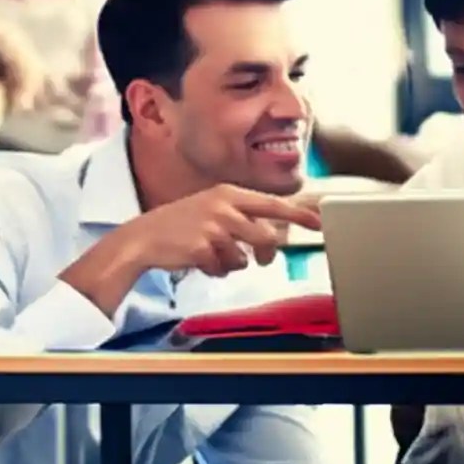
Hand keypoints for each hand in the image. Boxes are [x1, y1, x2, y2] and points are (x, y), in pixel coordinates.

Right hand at [124, 184, 321, 274]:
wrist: (144, 237)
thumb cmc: (181, 224)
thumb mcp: (212, 209)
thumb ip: (242, 217)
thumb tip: (274, 234)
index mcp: (228, 194)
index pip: (272, 204)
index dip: (298, 215)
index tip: (319, 223)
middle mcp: (223, 207)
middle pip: (267, 237)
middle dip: (267, 254)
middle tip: (262, 260)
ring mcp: (212, 227)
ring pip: (245, 258)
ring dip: (233, 263)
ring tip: (215, 255)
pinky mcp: (201, 248)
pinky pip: (223, 269)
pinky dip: (215, 270)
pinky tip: (199, 260)